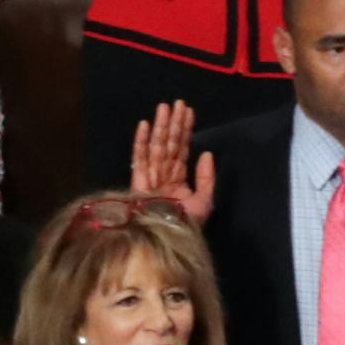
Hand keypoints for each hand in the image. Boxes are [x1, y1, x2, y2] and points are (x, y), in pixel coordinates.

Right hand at [129, 101, 216, 224]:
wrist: (166, 242)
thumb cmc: (185, 225)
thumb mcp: (204, 201)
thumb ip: (206, 177)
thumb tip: (206, 153)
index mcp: (178, 179)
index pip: (181, 149)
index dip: (185, 130)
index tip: (188, 111)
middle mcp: (163, 175)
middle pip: (168, 143)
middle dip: (173, 123)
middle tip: (177, 103)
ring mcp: (150, 177)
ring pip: (156, 146)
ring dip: (160, 126)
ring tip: (164, 107)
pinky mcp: (138, 181)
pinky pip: (140, 157)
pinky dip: (141, 141)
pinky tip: (145, 124)